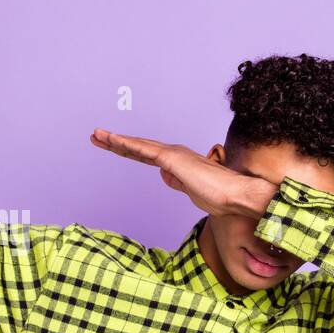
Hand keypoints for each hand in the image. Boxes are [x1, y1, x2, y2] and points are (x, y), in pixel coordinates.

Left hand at [90, 128, 274, 216]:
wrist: (237, 196)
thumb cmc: (221, 197)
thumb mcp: (191, 191)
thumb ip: (177, 182)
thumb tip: (164, 175)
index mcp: (178, 162)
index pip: (147, 156)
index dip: (128, 151)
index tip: (112, 146)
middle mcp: (174, 154)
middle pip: (139, 147)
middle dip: (116, 142)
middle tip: (96, 136)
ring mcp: (173, 155)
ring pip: (139, 146)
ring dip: (116, 140)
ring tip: (97, 135)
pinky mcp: (173, 159)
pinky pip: (145, 151)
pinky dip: (128, 145)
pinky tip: (114, 141)